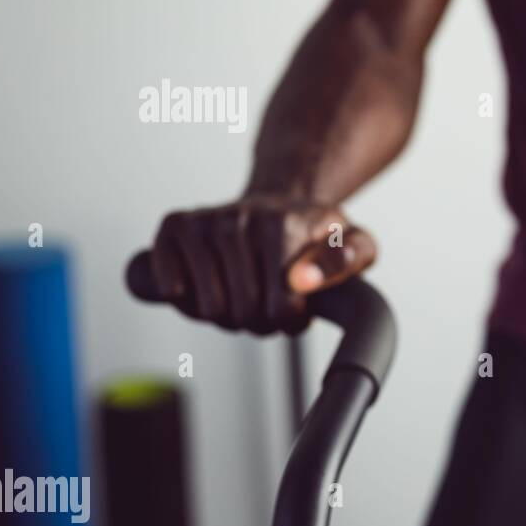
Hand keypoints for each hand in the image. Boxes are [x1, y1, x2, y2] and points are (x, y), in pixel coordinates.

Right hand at [145, 194, 376, 333]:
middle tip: (269, 304)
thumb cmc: (316, 235)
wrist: (281, 204)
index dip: (291, 321)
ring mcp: (204, 221)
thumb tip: (302, 280)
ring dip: (227, 315)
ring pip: (209, 308)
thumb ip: (350, 259)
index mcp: (283, 225)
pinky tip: (207, 288)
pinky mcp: (174, 226)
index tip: (297, 308)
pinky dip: (187, 301)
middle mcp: (240, 218)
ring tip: (244, 295)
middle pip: (243, 312)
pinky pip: (170, 287)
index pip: (279, 308)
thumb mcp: (356, 244)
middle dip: (260, 321)